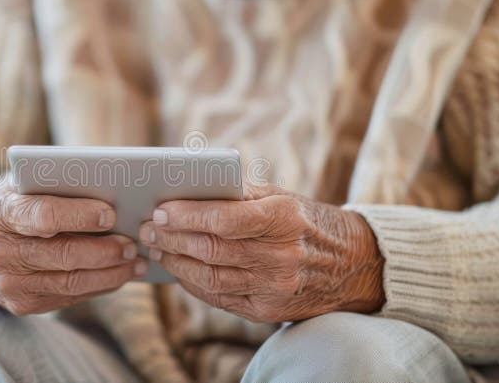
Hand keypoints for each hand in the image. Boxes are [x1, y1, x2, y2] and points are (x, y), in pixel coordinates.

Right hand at [0, 178, 147, 314]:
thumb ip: (59, 180)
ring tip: (135, 262)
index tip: (111, 213)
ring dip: (110, 273)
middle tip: (133, 244)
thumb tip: (114, 185)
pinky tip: (120, 275)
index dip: (79, 216)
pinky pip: (69, 298)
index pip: (43, 216)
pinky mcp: (22, 303)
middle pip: (63, 254)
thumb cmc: (22, 201)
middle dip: (104, 250)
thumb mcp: (29, 182)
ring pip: (71, 282)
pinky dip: (100, 286)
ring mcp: (9, 282)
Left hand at [139, 184, 383, 321]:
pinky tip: (178, 269)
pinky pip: (220, 298)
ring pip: (211, 278)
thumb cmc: (305, 221)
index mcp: (283, 219)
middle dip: (172, 239)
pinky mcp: (268, 311)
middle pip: (212, 250)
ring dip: (176, 263)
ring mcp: (275, 287)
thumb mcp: (281, 197)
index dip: (187, 216)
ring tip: (156, 247)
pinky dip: (193, 284)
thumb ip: (239, 194)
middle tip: (147, 228)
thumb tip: (188, 188)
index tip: (160, 210)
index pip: (225, 219)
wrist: (352, 264)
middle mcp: (281, 256)